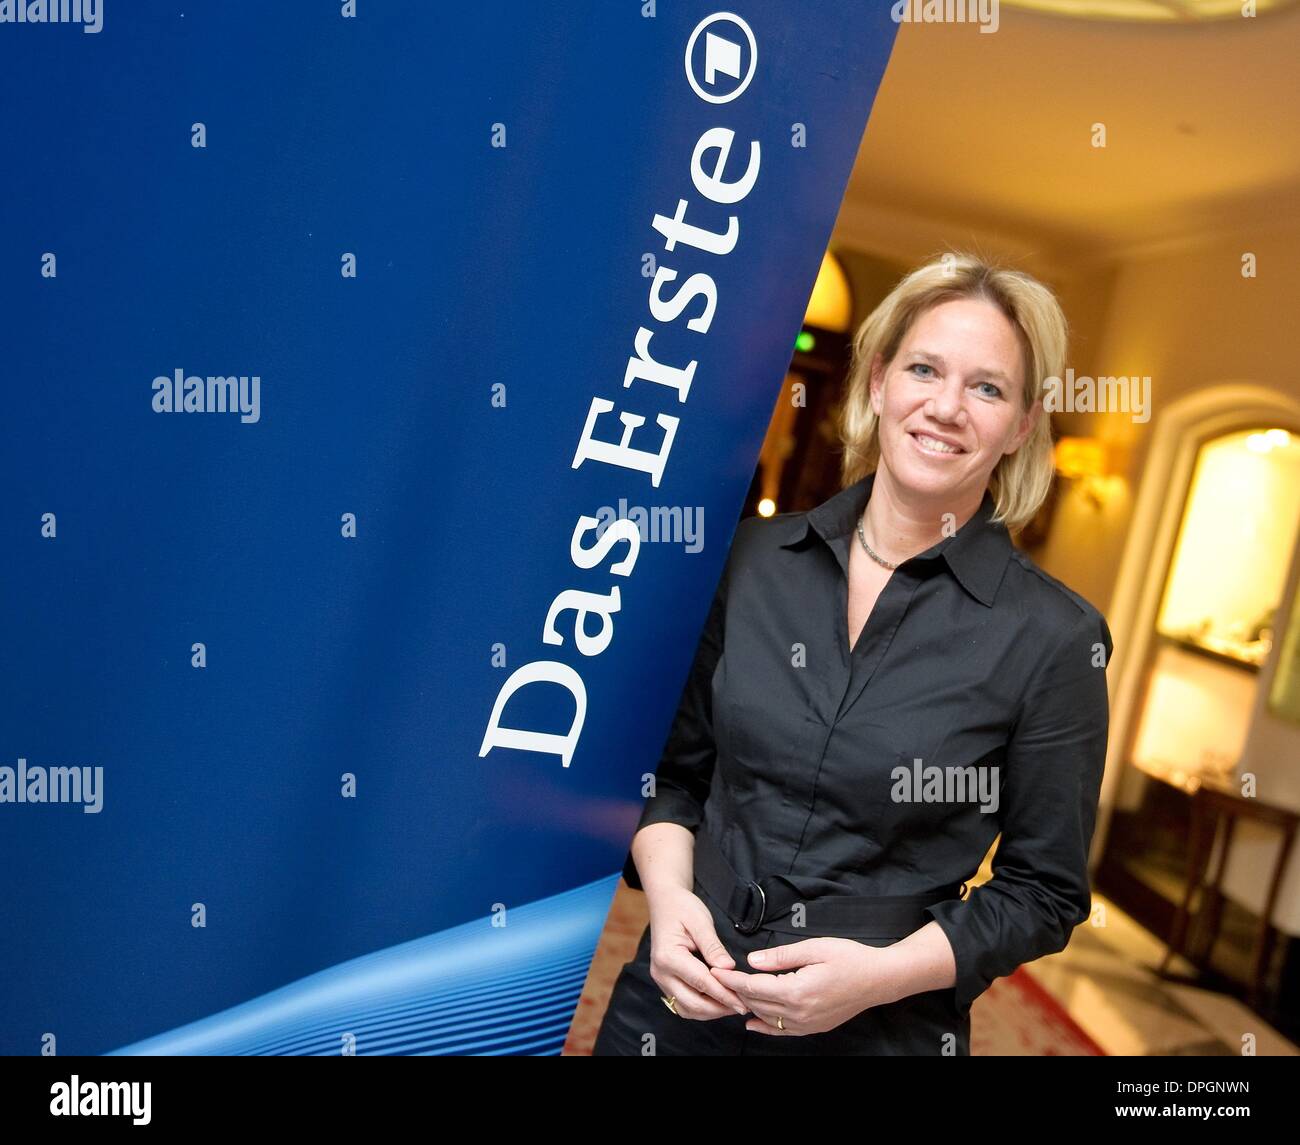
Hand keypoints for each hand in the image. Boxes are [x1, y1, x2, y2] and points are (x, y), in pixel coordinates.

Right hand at [645, 886, 748, 1019]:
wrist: (665, 902)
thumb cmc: (682, 907)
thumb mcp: (701, 921)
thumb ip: (713, 947)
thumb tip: (728, 969)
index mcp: (668, 956)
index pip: (701, 982)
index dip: (724, 994)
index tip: (743, 1002)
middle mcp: (661, 973)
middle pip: (692, 1003)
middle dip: (719, 1008)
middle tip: (743, 1007)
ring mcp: (661, 980)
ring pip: (686, 1009)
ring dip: (710, 1012)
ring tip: (733, 1006)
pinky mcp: (666, 982)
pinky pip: (683, 1004)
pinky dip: (701, 1008)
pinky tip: (717, 1002)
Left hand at [709, 937, 898, 1035]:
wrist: (879, 979)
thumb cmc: (849, 958)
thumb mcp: (813, 948)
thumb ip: (780, 956)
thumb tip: (752, 961)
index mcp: (797, 991)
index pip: (753, 987)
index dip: (731, 979)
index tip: (714, 971)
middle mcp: (799, 1013)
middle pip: (756, 1003)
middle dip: (735, 991)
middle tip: (716, 979)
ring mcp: (807, 1024)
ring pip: (766, 1018)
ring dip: (748, 1006)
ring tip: (731, 994)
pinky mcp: (814, 1028)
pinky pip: (782, 1031)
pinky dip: (764, 1026)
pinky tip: (752, 1023)